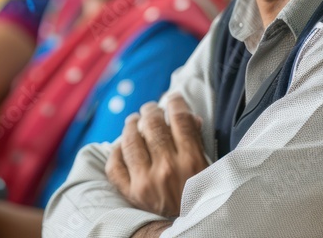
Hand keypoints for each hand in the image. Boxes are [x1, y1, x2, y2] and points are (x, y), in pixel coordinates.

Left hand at [105, 94, 208, 217]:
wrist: (193, 230)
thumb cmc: (202, 194)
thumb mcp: (208, 168)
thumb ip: (198, 141)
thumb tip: (189, 116)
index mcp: (191, 161)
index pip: (180, 120)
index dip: (175, 102)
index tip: (173, 98)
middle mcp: (167, 169)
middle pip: (153, 126)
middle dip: (151, 110)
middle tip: (151, 108)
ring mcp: (146, 182)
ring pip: (130, 141)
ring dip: (130, 125)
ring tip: (133, 120)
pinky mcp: (131, 194)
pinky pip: (115, 166)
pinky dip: (116, 152)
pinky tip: (121, 145)